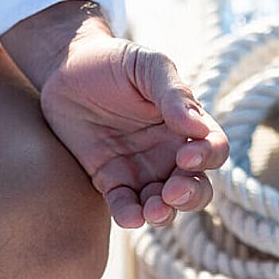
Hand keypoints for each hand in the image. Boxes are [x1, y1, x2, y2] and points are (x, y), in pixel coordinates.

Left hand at [1, 3, 228, 227]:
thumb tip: (197, 127)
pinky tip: (131, 217)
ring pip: (164, 205)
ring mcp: (141, 170)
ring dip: (164, 213)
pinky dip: (130, 216)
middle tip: (173, 193)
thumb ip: (173, 93)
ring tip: (154, 211)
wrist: (65, 68)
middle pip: (196, 187)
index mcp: (186, 125)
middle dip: (191, 196)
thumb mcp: (148, 66)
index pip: (213, 148)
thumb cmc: (114, 61)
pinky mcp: (110, 181)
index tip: (187, 156)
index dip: (208, 157)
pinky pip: (125, 206)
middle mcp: (169, 153)